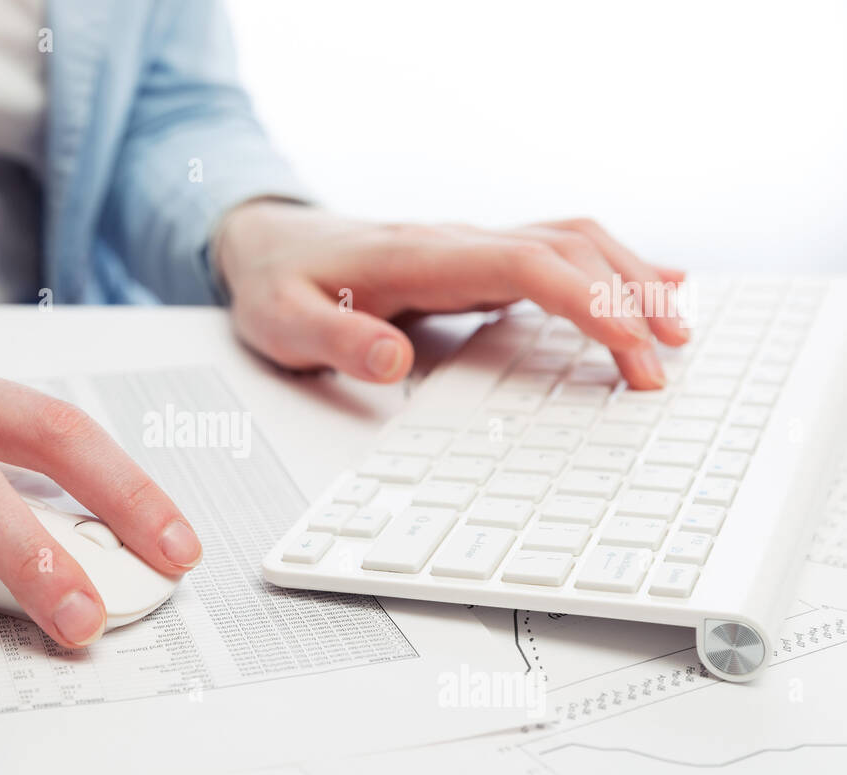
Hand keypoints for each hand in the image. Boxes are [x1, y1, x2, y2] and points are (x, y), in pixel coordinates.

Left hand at [214, 202, 687, 389]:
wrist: (266, 245)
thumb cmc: (277, 286)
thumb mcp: (285, 322)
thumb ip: (337, 340)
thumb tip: (394, 363)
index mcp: (420, 257)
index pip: (527, 265)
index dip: (587, 300)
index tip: (631, 344)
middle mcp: (457, 243)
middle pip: (568, 247)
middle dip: (629, 295)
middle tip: (670, 357)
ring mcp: (470, 249)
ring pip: (573, 242)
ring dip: (630, 277)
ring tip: (677, 327)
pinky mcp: (474, 263)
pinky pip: (557, 255)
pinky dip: (608, 270)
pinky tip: (643, 289)